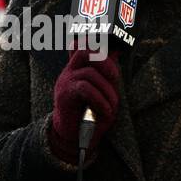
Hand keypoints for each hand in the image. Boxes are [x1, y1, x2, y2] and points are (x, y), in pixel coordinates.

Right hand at [49, 43, 119, 165]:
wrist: (74, 137)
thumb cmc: (92, 114)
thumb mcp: (104, 91)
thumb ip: (107, 73)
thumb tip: (116, 51)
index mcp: (78, 68)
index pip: (84, 44)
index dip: (98, 43)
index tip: (115, 52)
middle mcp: (70, 71)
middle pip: (85, 51)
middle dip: (105, 62)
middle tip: (115, 79)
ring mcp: (65, 81)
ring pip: (89, 73)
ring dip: (107, 91)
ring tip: (111, 107)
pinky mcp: (64, 95)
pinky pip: (85, 89)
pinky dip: (100, 100)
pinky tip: (105, 111)